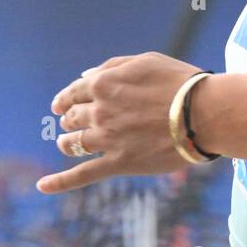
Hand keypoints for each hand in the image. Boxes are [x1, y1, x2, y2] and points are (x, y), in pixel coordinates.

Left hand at [37, 52, 209, 193]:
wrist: (203, 114)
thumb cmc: (179, 82)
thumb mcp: (146, 60)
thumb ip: (111, 66)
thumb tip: (84, 76)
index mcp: (103, 84)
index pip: (73, 92)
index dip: (65, 99)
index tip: (60, 105)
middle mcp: (99, 112)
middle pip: (72, 118)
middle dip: (70, 120)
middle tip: (72, 123)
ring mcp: (106, 139)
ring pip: (73, 144)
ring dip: (66, 143)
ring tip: (66, 144)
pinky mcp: (118, 163)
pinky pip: (83, 175)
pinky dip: (60, 182)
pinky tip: (43, 186)